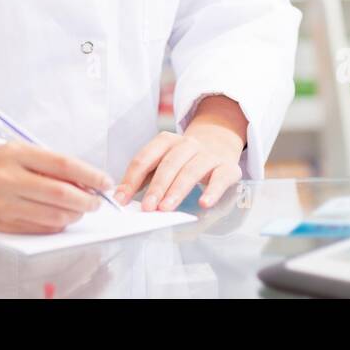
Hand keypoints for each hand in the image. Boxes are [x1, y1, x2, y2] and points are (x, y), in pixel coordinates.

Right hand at [0, 142, 110, 233]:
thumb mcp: (21, 151)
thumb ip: (51, 164)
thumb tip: (85, 182)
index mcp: (16, 154)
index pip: (62, 165)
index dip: (89, 174)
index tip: (105, 181)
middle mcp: (9, 179)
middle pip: (60, 194)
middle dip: (87, 200)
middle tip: (97, 201)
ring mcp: (4, 204)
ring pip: (52, 215)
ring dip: (75, 214)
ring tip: (81, 208)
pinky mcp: (1, 224)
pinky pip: (39, 228)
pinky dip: (57, 224)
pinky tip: (61, 217)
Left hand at [114, 113, 244, 212]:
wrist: (219, 143)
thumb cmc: (184, 160)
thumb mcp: (163, 161)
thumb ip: (145, 177)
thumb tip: (123, 196)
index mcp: (166, 141)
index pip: (145, 158)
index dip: (132, 179)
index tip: (121, 199)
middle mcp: (187, 144)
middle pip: (169, 164)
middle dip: (156, 187)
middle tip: (147, 207)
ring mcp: (208, 154)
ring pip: (191, 171)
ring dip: (177, 190)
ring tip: (166, 209)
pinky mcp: (227, 167)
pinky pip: (220, 178)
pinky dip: (212, 191)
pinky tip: (204, 203)